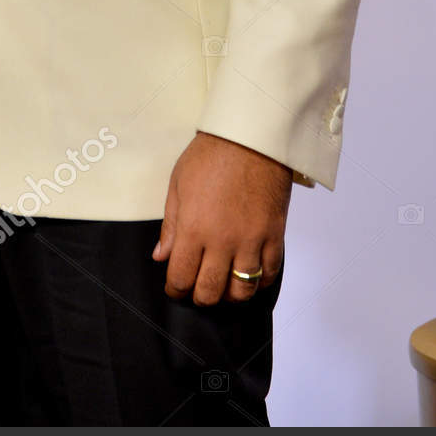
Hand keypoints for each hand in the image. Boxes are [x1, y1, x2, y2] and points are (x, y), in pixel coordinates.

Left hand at [152, 131, 290, 305]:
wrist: (251, 138)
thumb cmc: (210, 155)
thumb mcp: (178, 185)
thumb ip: (170, 225)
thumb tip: (161, 255)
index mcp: (194, 228)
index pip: (181, 277)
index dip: (175, 290)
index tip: (175, 288)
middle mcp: (223, 241)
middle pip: (211, 292)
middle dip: (200, 298)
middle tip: (197, 291)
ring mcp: (251, 240)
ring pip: (242, 290)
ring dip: (231, 295)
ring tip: (224, 286)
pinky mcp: (274, 235)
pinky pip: (270, 273)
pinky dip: (260, 281)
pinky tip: (251, 275)